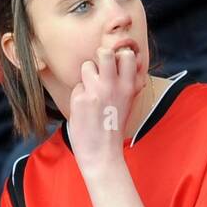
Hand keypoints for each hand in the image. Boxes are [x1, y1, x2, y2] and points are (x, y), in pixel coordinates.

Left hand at [67, 45, 147, 175]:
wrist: (102, 154)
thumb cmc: (113, 128)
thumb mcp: (127, 103)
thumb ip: (125, 84)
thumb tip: (121, 63)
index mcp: (129, 87)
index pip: (126, 55)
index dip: (118, 57)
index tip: (115, 66)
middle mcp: (114, 86)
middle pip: (105, 52)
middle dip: (100, 57)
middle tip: (99, 70)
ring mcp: (96, 91)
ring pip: (87, 66)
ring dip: (87, 75)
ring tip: (90, 89)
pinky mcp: (80, 99)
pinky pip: (77, 86)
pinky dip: (79, 94)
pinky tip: (84, 108)